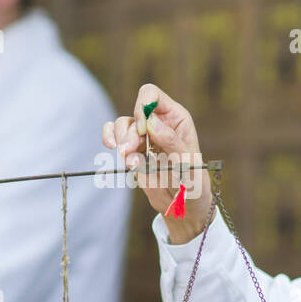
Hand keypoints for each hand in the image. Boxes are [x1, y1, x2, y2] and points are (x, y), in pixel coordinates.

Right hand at [100, 83, 211, 242]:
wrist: (182, 206)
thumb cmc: (192, 183)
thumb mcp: (188, 163)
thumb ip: (170, 141)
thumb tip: (150, 121)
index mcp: (175, 119)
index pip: (152, 95)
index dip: (142, 106)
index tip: (142, 126)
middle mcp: (157, 123)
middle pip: (133, 113)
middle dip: (129, 132)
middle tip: (129, 152)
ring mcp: (143, 136)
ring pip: (122, 125)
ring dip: (120, 140)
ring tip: (127, 158)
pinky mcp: (132, 150)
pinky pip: (113, 137)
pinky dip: (108, 139)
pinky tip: (110, 147)